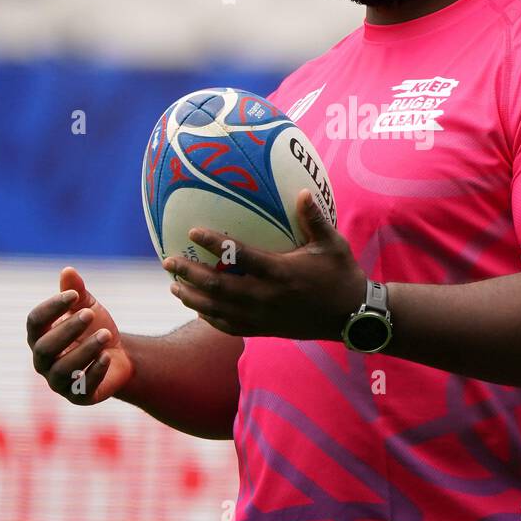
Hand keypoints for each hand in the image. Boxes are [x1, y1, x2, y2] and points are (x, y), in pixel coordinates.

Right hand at [26, 266, 134, 404]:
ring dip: (84, 350)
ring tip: (106, 334)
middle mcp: (43, 361)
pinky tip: (107, 357)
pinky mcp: (78, 398)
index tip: (73, 294)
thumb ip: (76, 292)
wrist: (120, 356)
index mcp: (40, 336)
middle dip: (67, 330)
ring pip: (63, 369)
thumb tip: (68, 270)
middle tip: (90, 314)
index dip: (51, 308)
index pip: (35, 321)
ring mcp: (59, 382)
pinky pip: (82, 388)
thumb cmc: (95, 329)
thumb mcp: (88, 308)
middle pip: (45, 348)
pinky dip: (94, 372)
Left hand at [162, 189, 365, 340]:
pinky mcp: (265, 330)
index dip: (214, 244)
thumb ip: (314, 218)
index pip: (239, 256)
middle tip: (168, 260)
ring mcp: (263, 317)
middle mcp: (266, 297)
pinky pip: (231, 327)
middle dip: (190, 273)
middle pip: (217, 287)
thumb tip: (302, 190)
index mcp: (280, 272)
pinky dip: (211, 319)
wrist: (353, 316)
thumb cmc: (342, 275)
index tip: (193, 232)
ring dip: (193, 298)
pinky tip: (199, 310)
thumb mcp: (332, 244)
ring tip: (174, 286)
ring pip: (218, 310)